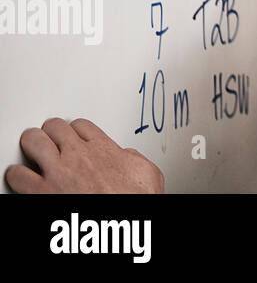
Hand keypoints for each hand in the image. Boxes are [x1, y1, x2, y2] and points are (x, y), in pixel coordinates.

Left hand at [5, 118, 163, 192]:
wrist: (122, 224)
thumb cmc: (135, 200)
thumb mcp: (147, 173)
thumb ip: (134, 158)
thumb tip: (128, 157)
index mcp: (104, 149)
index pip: (81, 125)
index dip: (75, 129)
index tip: (73, 135)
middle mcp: (78, 155)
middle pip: (54, 126)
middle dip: (51, 132)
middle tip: (50, 139)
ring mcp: (57, 171)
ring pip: (33, 141)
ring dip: (32, 144)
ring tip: (31, 150)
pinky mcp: (40, 191)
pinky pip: (17, 174)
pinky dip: (16, 174)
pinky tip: (20, 177)